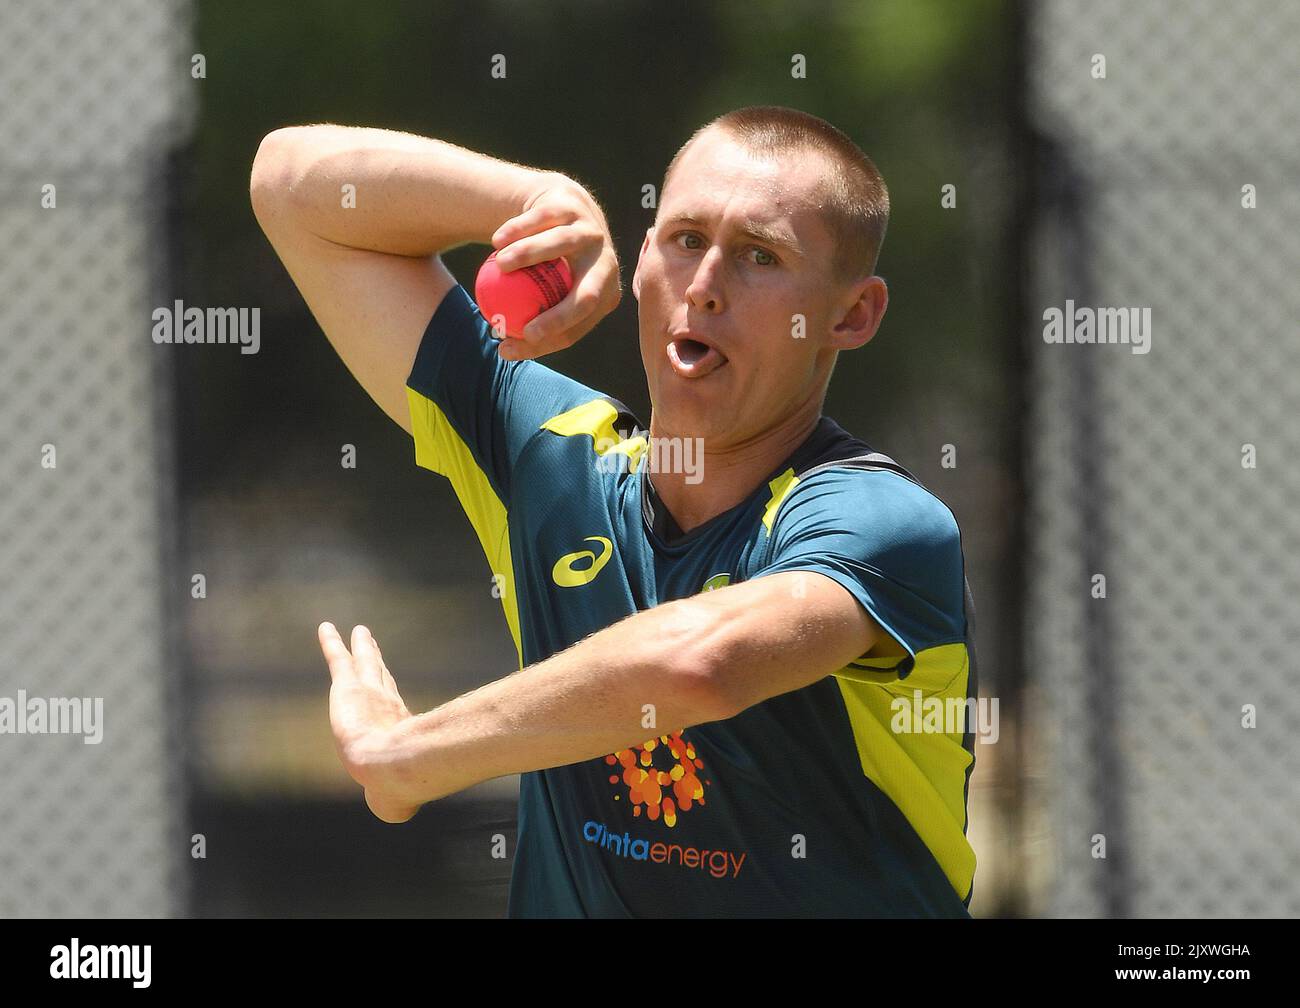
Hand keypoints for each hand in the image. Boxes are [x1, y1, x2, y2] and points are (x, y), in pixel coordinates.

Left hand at [317, 621, 420, 823]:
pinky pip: (338, 658)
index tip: (388, 684)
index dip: (389, 693)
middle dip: (378, 661)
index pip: (392, 704)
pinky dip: (332, 642)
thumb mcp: (392, 798)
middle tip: (375, 646)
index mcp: (398, 728)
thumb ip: (390, 802)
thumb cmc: (396, 785)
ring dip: (361, 646)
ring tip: (359, 631)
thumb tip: (395, 813)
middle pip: (381, 676)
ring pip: (364, 662)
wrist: (394, 765)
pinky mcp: (349, 687)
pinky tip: (325, 628)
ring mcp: (369, 693)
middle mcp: (387, 705)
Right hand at [490, 173, 621, 358]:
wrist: (558, 210)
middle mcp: (606, 265)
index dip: (549, 341)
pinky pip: (543, 219)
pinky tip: (496, 241)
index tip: (513, 344)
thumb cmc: (548, 265)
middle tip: (522, 327)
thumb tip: (504, 351)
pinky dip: (518, 230)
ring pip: (561, 245)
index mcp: (605, 294)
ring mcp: (592, 233)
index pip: (580, 326)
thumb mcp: (548, 292)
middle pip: (587, 296)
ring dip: (528, 255)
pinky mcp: (574, 206)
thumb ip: (531, 318)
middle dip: (559, 317)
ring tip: (500, 267)